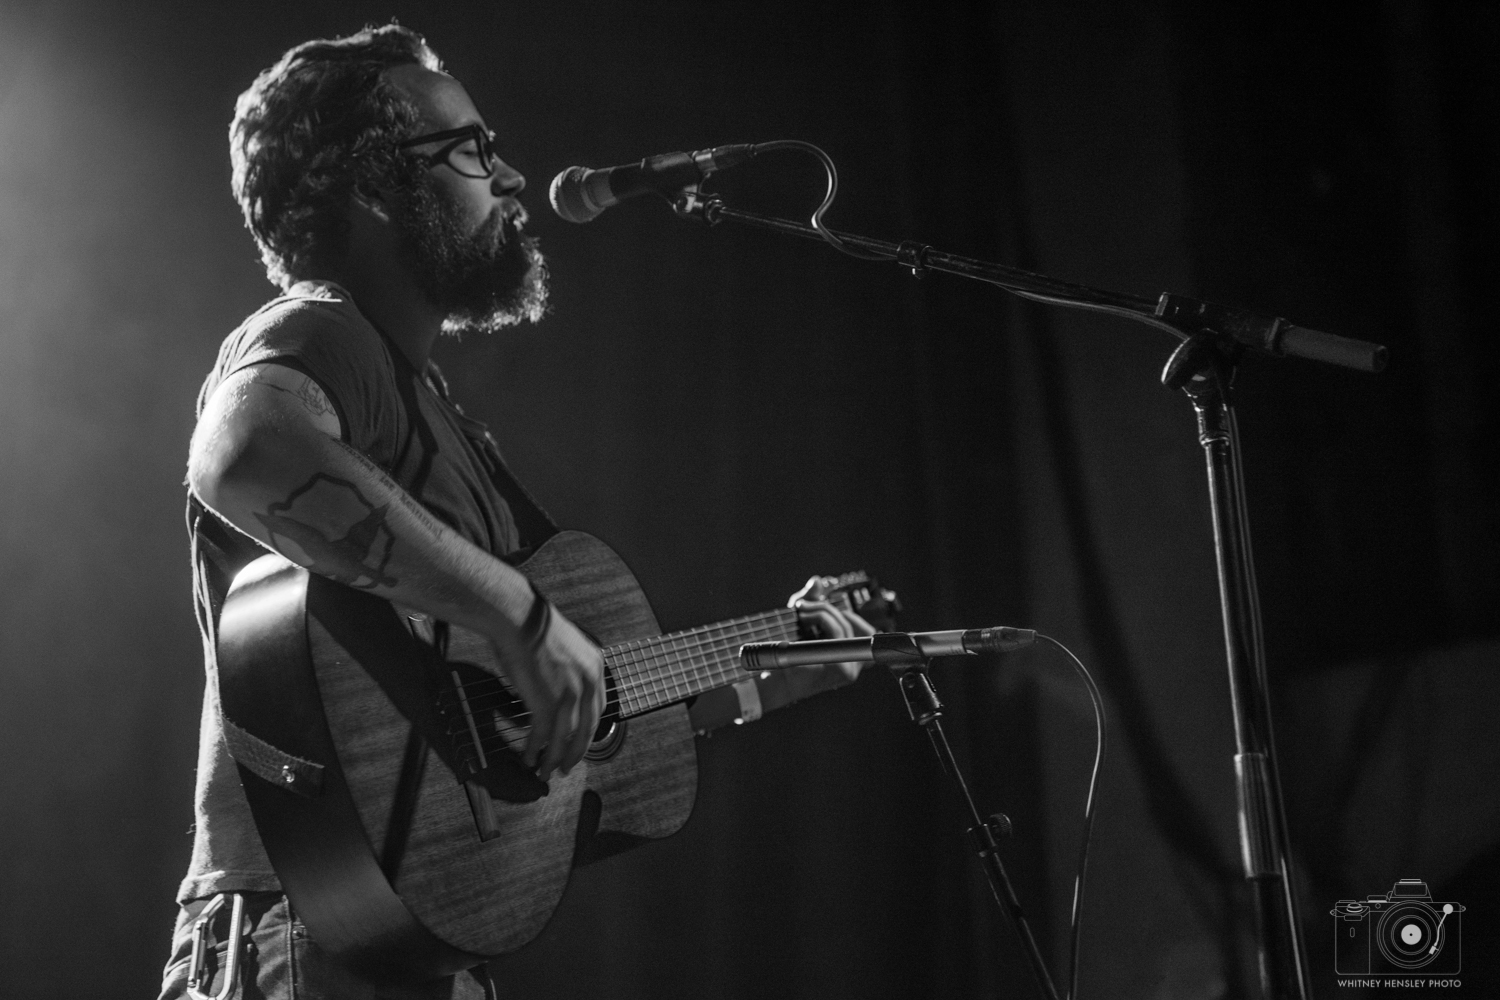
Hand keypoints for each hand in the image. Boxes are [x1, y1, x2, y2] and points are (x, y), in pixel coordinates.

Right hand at [489, 598, 604, 782]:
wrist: (517, 617)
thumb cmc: (531, 626)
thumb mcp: (564, 647)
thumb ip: (568, 668)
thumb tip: (557, 686)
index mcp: (595, 667)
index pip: (598, 708)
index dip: (588, 730)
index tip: (580, 743)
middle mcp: (589, 682)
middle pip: (586, 729)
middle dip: (575, 753)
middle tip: (564, 768)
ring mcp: (570, 694)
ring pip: (564, 738)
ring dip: (553, 759)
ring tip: (544, 772)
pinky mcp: (548, 702)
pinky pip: (543, 735)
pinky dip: (535, 750)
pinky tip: (527, 758)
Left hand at [788, 575, 875, 689]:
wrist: (773, 678)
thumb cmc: (787, 655)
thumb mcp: (802, 621)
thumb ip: (812, 601)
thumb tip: (818, 581)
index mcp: (850, 657)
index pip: (868, 632)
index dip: (851, 616)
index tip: (827, 608)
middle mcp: (854, 665)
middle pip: (850, 624)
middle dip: (826, 608)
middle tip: (803, 605)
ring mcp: (849, 669)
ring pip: (843, 626)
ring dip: (821, 611)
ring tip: (801, 611)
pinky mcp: (841, 669)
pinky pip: (836, 633)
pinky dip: (821, 619)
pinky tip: (805, 618)